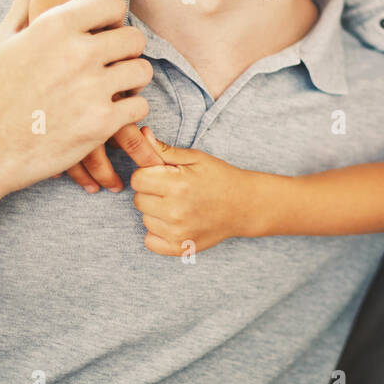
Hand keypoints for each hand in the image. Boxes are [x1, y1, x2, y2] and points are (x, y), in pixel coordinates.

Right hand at [0, 0, 152, 206]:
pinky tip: (111, 114)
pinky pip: (139, 106)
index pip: (113, 3)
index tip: (104, 33)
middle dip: (126, 51)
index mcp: (54, 25)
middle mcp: (78, 52)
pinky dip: (129, 111)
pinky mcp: (102, 122)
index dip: (112, 18)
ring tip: (114, 89)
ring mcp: (92, 88)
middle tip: (112, 65)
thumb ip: (23, 5)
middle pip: (134, 38)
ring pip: (142, 71)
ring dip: (131, 81)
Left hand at [128, 128, 268, 256]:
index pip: (137, 179)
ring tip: (178, 206)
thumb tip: (141, 135)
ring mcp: (177, 233)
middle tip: (173, 190)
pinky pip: (150, 241)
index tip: (163, 175)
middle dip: (151, 192)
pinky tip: (174, 223)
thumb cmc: (220, 178)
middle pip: (138, 200)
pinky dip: (158, 232)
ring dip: (156, 212)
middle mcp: (176, 211)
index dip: (148, 174)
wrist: (245, 205)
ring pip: (145, 219)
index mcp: (178, 185)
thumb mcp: (196, 158)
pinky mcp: (179, 248)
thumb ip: (165, 150)